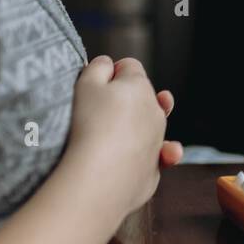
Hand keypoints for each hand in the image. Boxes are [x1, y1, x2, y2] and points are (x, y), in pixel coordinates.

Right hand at [64, 56, 179, 243]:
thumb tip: (108, 65)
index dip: (110, 73)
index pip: (129, 67)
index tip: (95, 85)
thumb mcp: (85, 83)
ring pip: (147, 130)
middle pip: (141, 99)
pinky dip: (139, 160)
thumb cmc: (88, 126)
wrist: (96, 178)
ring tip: (115, 136)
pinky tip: (127, 162)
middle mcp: (156, 113)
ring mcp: (158, 144)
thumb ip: (98, 67)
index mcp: (140, 87)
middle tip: (101, 111)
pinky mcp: (152, 173)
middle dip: (126, 101)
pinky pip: (145, 161)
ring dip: (136, 130)